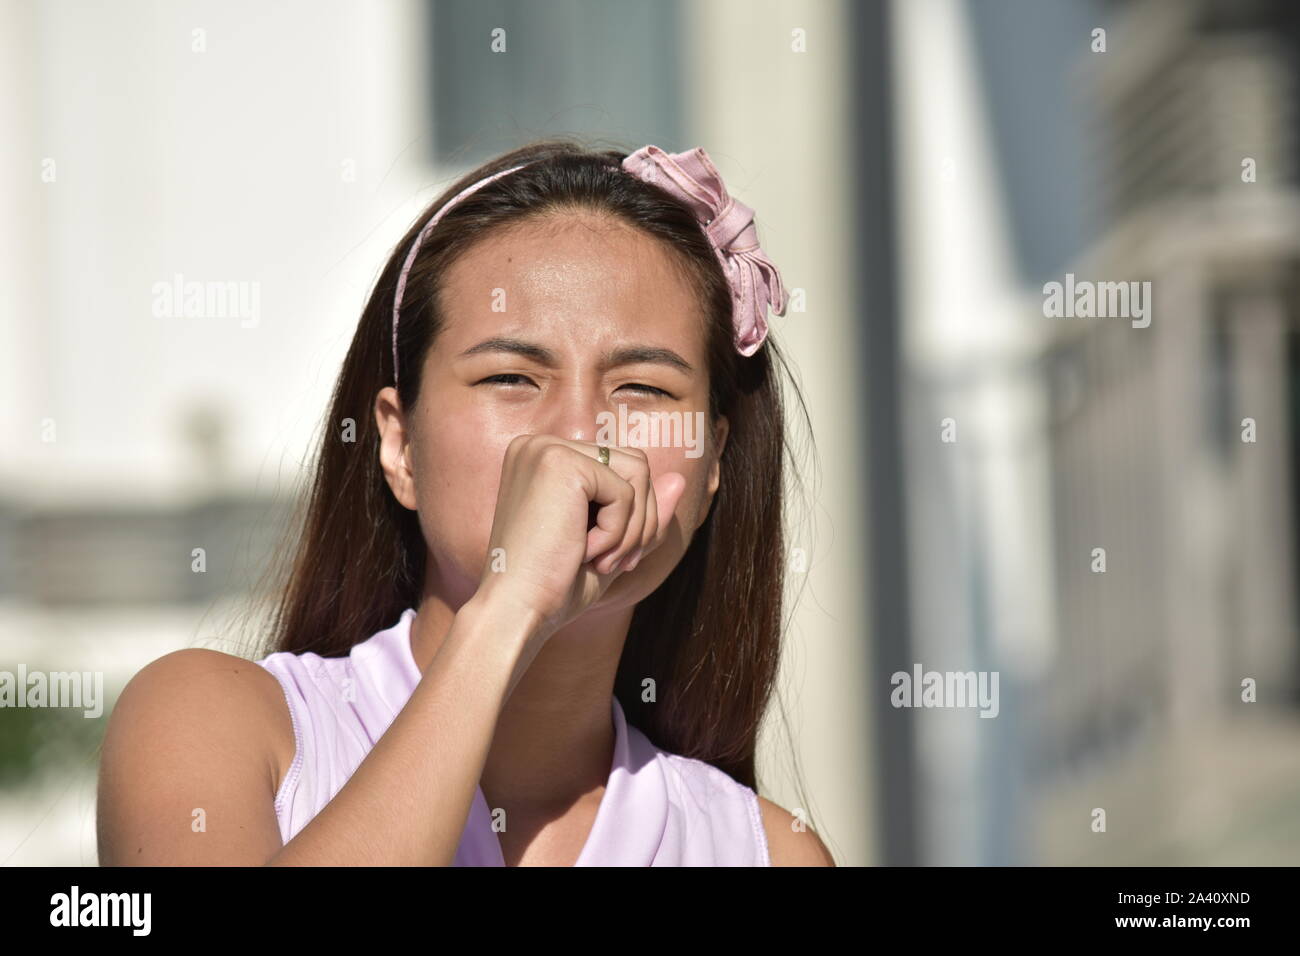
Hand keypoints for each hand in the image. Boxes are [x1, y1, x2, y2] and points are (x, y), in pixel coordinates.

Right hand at [472, 434, 685, 642]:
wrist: (516, 611)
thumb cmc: (554, 586)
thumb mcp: (611, 545)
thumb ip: (642, 511)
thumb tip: (680, 480)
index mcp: (544, 459)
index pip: (621, 467)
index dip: (632, 517)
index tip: (611, 560)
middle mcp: (540, 445)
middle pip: (635, 464)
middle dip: (640, 520)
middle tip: (613, 563)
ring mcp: (547, 450)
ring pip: (638, 471)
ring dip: (632, 527)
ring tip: (600, 560)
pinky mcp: (559, 464)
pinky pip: (625, 491)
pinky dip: (617, 532)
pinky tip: (584, 553)